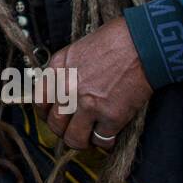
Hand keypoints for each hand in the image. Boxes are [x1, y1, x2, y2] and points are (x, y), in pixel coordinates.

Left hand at [35, 17, 152, 151]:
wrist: (143, 42)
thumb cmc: (115, 40)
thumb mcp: (78, 49)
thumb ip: (66, 71)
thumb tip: (62, 92)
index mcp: (58, 69)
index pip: (39, 101)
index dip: (46, 113)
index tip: (55, 116)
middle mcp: (68, 88)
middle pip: (55, 124)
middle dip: (64, 130)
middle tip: (75, 128)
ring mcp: (88, 104)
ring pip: (74, 139)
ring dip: (82, 141)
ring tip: (91, 136)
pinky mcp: (111, 116)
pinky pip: (102, 141)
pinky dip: (106, 142)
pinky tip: (110, 134)